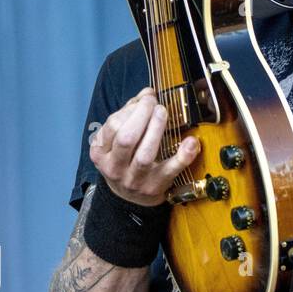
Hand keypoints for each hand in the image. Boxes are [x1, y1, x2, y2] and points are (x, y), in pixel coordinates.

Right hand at [90, 86, 198, 205]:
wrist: (129, 198)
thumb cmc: (123, 162)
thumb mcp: (116, 141)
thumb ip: (129, 114)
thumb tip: (147, 93)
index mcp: (100, 154)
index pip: (112, 126)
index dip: (130, 108)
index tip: (145, 99)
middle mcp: (115, 168)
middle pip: (126, 138)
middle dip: (142, 115)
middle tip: (155, 104)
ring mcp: (134, 180)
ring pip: (145, 155)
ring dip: (157, 129)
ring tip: (163, 112)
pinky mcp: (154, 187)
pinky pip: (170, 171)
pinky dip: (183, 155)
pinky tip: (191, 141)